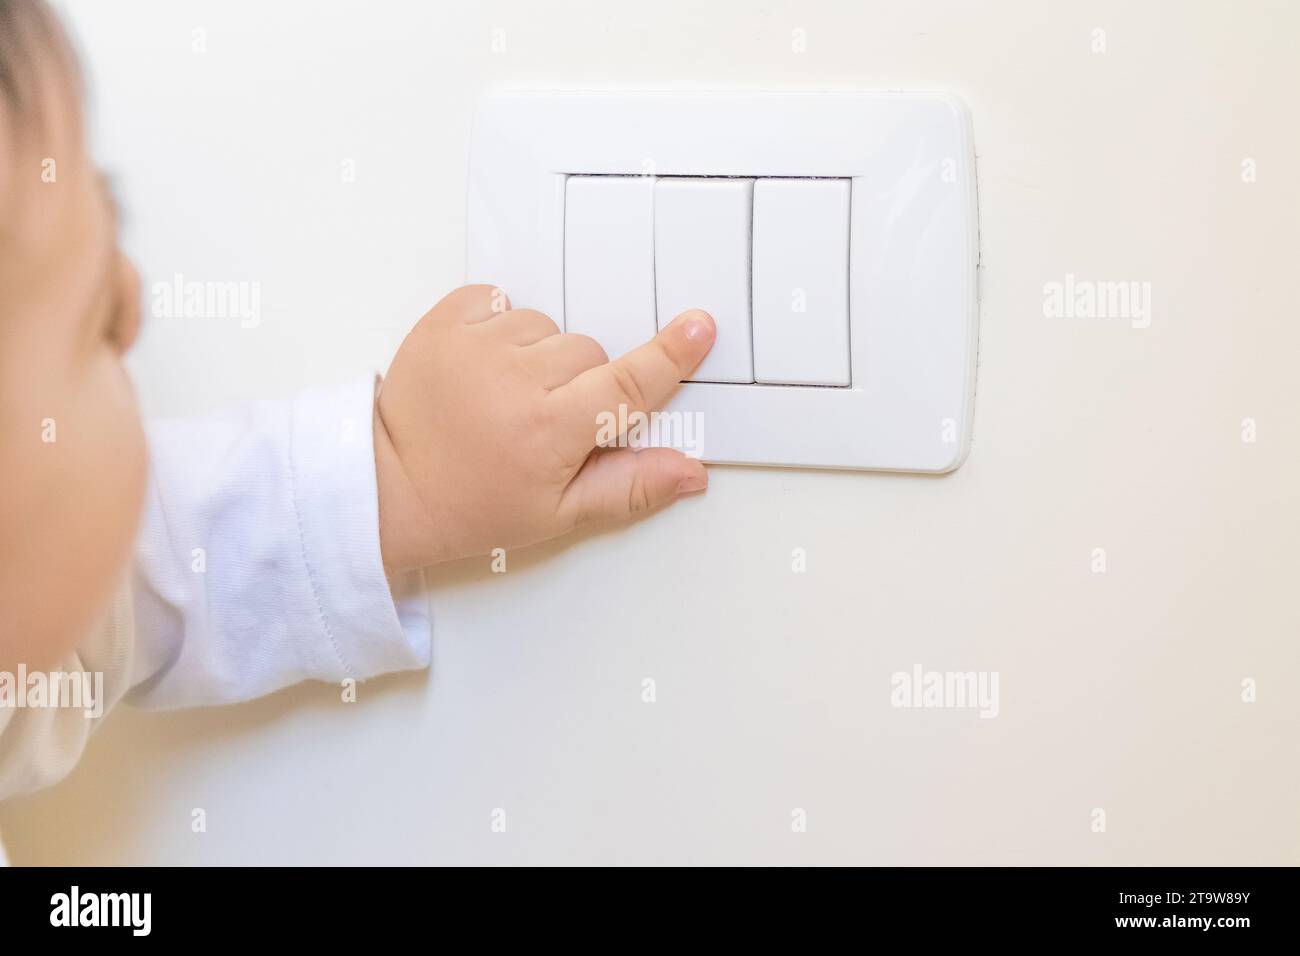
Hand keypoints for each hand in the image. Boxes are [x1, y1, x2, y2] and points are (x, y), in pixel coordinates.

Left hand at [373, 285, 715, 571]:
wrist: (389, 485)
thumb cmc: (473, 504)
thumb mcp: (556, 513)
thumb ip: (628, 486)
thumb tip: (691, 472)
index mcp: (548, 430)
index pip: (626, 385)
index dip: (668, 357)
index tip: (698, 327)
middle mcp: (516, 380)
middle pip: (589, 353)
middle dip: (583, 382)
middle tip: (546, 418)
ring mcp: (477, 344)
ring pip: (548, 326)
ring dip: (539, 355)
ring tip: (506, 395)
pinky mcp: (446, 320)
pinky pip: (501, 301)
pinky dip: (501, 326)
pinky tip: (484, 365)